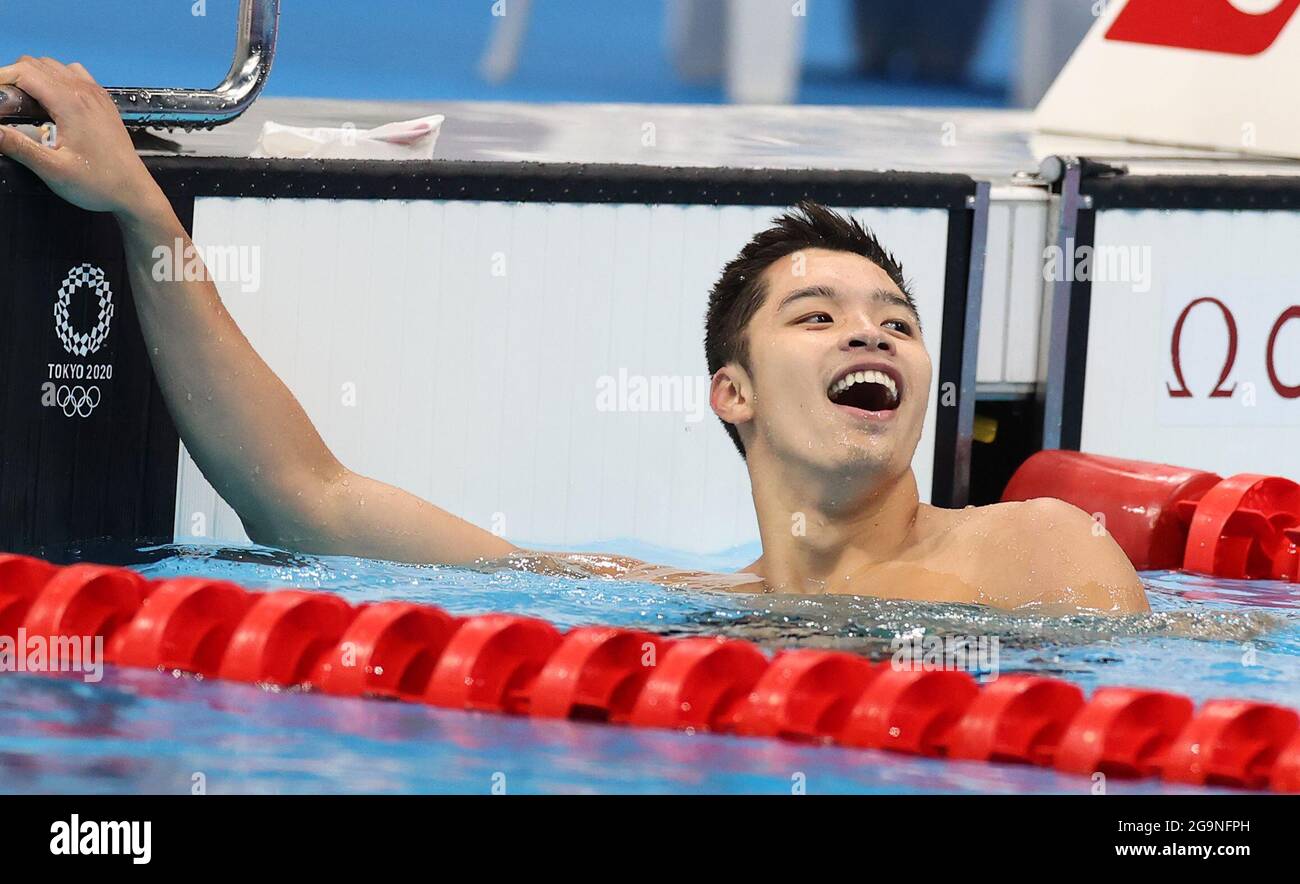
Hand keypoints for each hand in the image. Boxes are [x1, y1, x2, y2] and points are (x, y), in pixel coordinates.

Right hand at [0, 56, 162, 217]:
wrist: (134, 192)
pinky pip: (75, 75)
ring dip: (34, 77)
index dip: (1, 79)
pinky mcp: (103, 103)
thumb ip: (18, 146)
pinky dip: (56, 80)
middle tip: (5, 106)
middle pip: (36, 64)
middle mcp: (85, 91)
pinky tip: (52, 102)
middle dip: (13, 78)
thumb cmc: (98, 183)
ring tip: (23, 104)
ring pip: (55, 67)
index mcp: (70, 102)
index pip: (24, 71)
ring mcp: (97, 95)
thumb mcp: (52, 169)